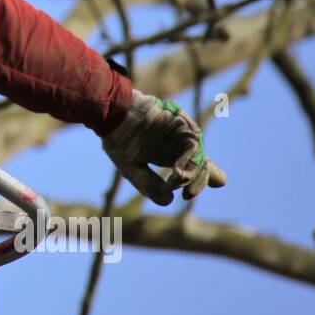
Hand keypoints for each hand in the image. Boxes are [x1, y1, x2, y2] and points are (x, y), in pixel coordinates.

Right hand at [102, 89, 226, 205]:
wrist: (113, 112)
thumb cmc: (118, 138)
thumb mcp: (130, 167)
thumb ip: (148, 184)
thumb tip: (168, 201)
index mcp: (168, 156)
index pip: (190, 171)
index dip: (197, 183)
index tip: (186, 195)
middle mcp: (178, 145)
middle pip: (201, 166)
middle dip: (199, 181)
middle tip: (188, 194)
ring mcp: (181, 133)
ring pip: (198, 155)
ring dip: (192, 172)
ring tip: (178, 180)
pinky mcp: (182, 121)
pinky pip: (192, 142)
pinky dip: (187, 158)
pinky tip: (177, 170)